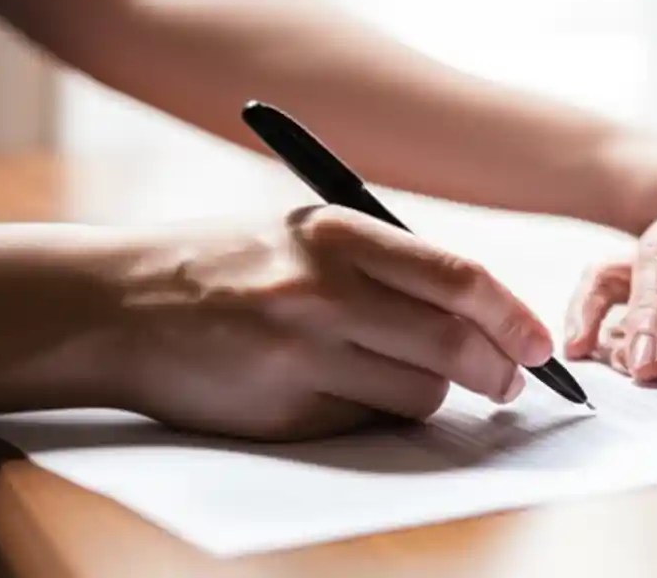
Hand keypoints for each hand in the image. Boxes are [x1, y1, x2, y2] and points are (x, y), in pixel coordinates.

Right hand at [112, 207, 552, 440]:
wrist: (117, 305)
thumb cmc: (222, 266)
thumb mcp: (302, 234)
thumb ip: (384, 264)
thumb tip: (477, 312)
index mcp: (334, 233)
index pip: (457, 279)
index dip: (513, 316)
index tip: (540, 343)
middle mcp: (320, 291)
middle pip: (452, 346)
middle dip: (498, 373)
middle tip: (509, 382)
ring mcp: (299, 354)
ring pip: (418, 395)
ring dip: (433, 396)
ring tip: (408, 378)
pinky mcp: (280, 411)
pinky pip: (365, 424)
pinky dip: (375, 414)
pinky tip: (343, 390)